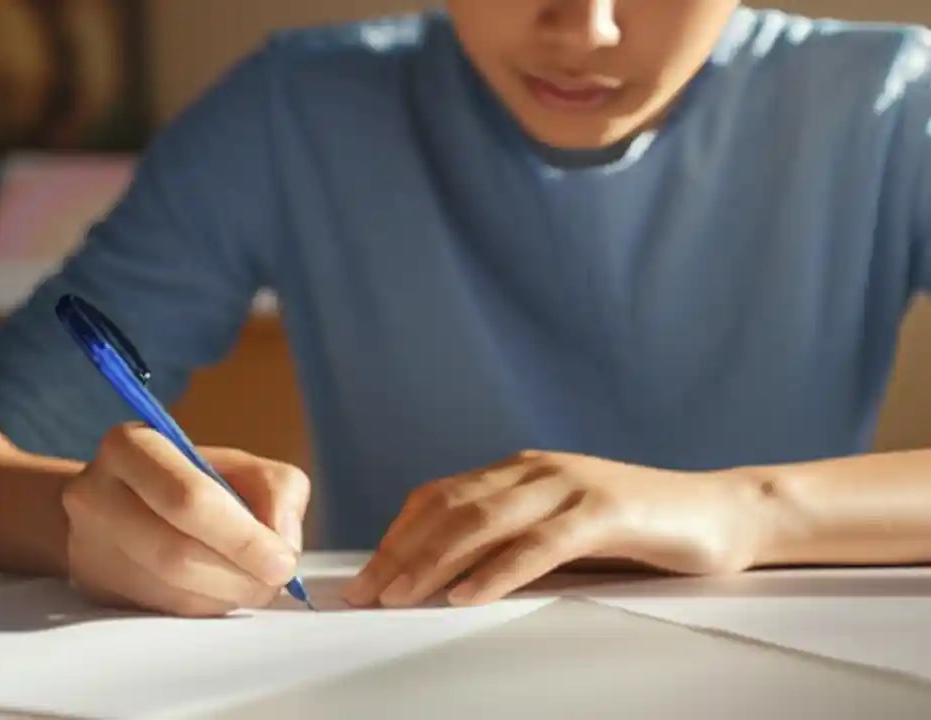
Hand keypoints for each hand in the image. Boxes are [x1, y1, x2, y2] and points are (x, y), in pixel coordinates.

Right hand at [61, 423, 307, 616]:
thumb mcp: (237, 465)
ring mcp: (88, 547)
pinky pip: (165, 611)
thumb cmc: (186, 482)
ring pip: (173, 592)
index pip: (189, 499)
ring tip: (252, 583)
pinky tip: (218, 590)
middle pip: (177, 553)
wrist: (107, 509)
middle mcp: (97, 494)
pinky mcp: (97, 589)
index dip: (243, 538)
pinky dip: (207, 606)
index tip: (284, 562)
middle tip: (277, 581)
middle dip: (241, 575)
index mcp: (132, 447)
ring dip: (228, 595)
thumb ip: (276, 490)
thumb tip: (282, 544)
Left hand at [344, 450, 767, 607]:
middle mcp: (536, 470)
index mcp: (519, 472)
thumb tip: (445, 577)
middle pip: (449, 509)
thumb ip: (510, 541)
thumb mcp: (559, 531)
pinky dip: (498, 571)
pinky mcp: (606, 511)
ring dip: (433, 562)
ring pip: (483, 522)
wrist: (721, 514)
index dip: (396, 536)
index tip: (365, 578)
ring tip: (401, 597)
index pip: (439, 498)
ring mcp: (570, 486)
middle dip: (400, 553)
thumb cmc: (636, 532)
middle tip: (367, 594)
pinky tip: (468, 595)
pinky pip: (539, 544)